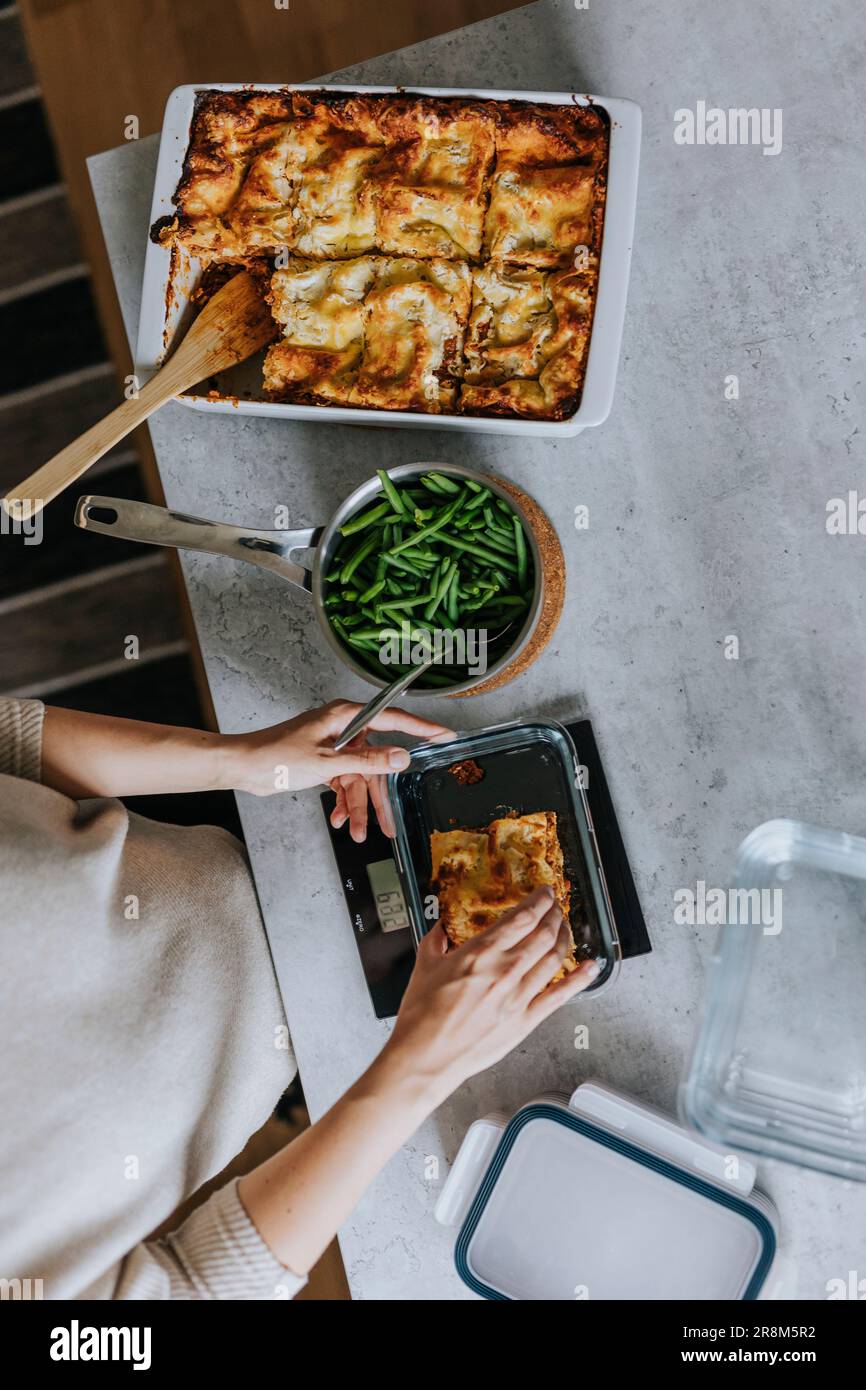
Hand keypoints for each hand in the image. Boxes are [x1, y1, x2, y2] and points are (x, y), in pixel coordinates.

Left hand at [232, 699, 452, 840]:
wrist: (243, 767)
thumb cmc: (276, 756)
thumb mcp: (327, 763)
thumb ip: (368, 761)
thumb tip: (401, 757)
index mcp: (346, 716)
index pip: (395, 720)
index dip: (423, 729)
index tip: (446, 735)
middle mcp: (343, 728)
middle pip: (375, 763)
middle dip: (378, 798)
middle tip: (391, 823)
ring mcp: (334, 745)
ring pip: (358, 779)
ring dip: (356, 807)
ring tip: (355, 832)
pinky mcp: (324, 760)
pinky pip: (343, 782)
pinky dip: (341, 801)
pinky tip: (338, 819)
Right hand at [382, 887, 599, 1104]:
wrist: (426, 1055)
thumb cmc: (422, 1015)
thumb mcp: (424, 967)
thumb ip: (436, 942)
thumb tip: (441, 930)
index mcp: (480, 952)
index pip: (522, 917)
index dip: (540, 901)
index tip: (545, 894)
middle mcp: (504, 970)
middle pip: (543, 933)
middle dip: (555, 916)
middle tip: (556, 909)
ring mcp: (518, 996)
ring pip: (554, 958)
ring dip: (565, 939)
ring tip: (565, 930)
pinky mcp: (525, 1020)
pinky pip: (560, 995)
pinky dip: (580, 979)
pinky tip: (590, 967)